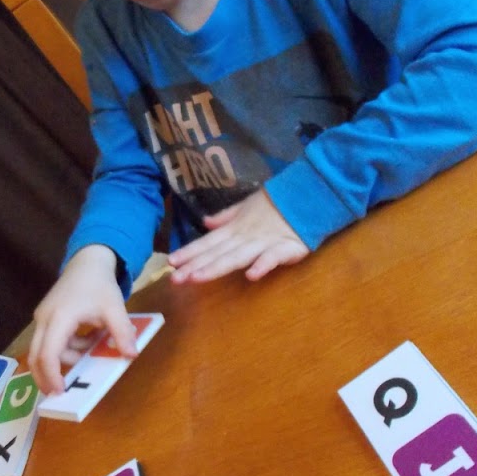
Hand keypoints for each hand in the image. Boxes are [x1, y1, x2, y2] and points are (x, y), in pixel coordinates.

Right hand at [28, 245, 136, 395]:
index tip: (60, 392)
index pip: (48, 353)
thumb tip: (130, 355)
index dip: (52, 375)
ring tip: (93, 349)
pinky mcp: (47, 320)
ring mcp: (43, 320)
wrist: (87, 263)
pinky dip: (69, 349)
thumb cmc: (99, 285)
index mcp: (59, 318)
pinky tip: (89, 340)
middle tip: (62, 394)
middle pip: (36, 356)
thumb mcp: (115, 308)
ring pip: (46, 350)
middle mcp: (45, 320)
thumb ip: (122, 332)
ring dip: (68, 358)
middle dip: (47, 377)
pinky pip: (53, 342)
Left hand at [168, 190, 307, 283]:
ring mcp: (264, 243)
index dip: (190, 252)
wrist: (306, 197)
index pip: (208, 242)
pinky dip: (263, 265)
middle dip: (195, 265)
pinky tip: (251, 276)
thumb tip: (206, 223)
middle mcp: (245, 237)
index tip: (170, 262)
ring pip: (237, 256)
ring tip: (198, 278)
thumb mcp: (247, 207)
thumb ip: (227, 218)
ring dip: (217, 267)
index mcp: (235, 228)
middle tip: (175, 279)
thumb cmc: (276, 205)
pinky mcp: (286, 248)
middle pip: (217, 253)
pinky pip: (273, 257)